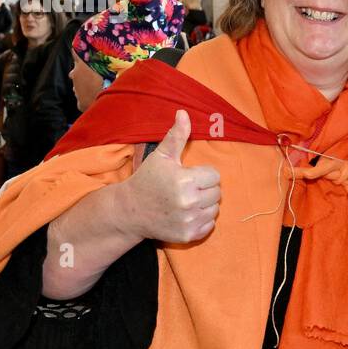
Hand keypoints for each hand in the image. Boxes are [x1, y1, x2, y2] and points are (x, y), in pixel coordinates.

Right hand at [119, 109, 220, 243]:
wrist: (130, 211)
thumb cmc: (147, 180)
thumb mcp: (161, 156)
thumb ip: (177, 136)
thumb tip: (184, 113)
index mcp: (185, 181)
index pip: (215, 176)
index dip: (202, 174)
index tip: (188, 176)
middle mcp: (189, 202)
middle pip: (217, 193)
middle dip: (205, 189)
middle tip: (187, 189)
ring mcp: (189, 221)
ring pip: (215, 209)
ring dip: (205, 205)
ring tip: (186, 201)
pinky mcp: (188, 235)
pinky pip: (210, 225)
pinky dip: (202, 220)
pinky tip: (186, 214)